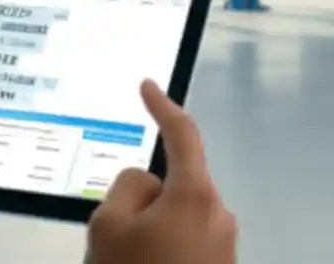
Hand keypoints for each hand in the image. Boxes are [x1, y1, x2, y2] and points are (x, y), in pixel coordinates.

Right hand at [86, 81, 236, 263]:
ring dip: (156, 227)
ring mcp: (225, 242)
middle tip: (118, 235)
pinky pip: (188, 240)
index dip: (163, 107)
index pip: (182, 135)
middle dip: (147, 199)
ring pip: (179, 215)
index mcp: (194, 195)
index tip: (148, 86)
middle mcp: (219, 213)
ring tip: (132, 259)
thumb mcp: (108, 227)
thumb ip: (126, 188)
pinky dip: (167, 248)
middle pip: (175, 183)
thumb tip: (148, 181)